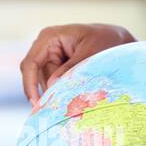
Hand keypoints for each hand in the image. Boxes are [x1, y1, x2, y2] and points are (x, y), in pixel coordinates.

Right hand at [19, 24, 135, 104]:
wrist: (116, 39)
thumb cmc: (104, 41)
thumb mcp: (89, 54)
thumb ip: (70, 69)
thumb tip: (51, 86)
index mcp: (49, 37)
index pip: (30, 63)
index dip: (29, 84)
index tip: (36, 103)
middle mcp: (44, 45)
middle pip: (34, 75)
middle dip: (46, 92)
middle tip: (59, 109)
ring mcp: (48, 55)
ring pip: (43, 82)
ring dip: (56, 92)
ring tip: (76, 96)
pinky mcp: (54, 65)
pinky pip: (52, 82)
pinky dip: (60, 90)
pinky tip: (73, 93)